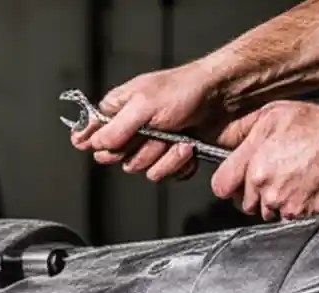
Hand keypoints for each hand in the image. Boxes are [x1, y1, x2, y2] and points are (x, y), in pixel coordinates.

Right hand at [70, 60, 229, 181]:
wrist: (226, 97)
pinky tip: (189, 149)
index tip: (109, 143)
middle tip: (155, 135)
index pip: (92, 133)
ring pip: (142, 170)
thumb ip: (115, 128)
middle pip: (117, 158)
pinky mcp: (174, 157)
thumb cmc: (185, 90)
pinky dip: (178, 165)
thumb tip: (93, 144)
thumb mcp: (143, 105)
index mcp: (120, 109)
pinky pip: (165, 175)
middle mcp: (134, 128)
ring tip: (180, 140)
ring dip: (163, 158)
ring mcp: (154, 144)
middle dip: (138, 151)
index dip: (96, 142)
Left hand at [210, 100, 318, 220]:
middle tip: (275, 176)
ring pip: (267, 212)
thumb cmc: (317, 126)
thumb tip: (223, 141)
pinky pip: (288, 217)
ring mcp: (283, 204)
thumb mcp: (273, 114)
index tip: (236, 180)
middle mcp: (265, 188)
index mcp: (253, 164)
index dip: (229, 184)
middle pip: (245, 203)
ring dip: (275, 202)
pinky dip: (294, 207)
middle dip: (255, 193)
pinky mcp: (302, 214)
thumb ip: (242, 130)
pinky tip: (305, 188)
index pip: (221, 187)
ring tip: (293, 180)